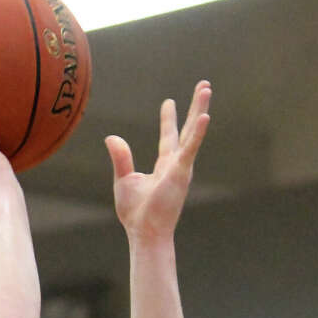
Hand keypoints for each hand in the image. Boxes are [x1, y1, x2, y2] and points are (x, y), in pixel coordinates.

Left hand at [105, 80, 210, 240]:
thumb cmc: (135, 212)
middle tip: (204, 86)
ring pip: (192, 132)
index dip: (169, 119)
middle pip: (188, 129)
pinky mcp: (180, 173)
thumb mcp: (123, 179)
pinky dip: (197, 133)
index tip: (170, 102)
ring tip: (206, 88)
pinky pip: (190, 149)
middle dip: (195, 107)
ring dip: (200, 110)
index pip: (169, 137)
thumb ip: (121, 157)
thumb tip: (111, 137)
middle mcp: (177, 164)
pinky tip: (204, 116)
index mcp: (165, 166)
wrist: (144, 231)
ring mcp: (181, 167)